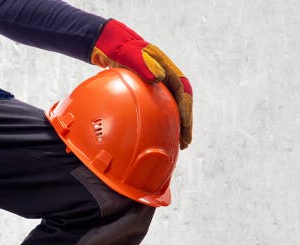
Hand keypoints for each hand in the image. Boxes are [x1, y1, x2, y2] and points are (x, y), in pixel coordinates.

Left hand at [91, 19, 192, 148]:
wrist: (113, 47)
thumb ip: (145, 65)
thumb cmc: (123, 51)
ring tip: (174, 143)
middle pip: (181, 104)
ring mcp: (158, 86)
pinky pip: (158, 108)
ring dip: (174, 124)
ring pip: (170, 107)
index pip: (183, 94)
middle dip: (185, 124)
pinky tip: (153, 133)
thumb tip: (159, 78)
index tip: (186, 129)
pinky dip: (159, 120)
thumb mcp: (132, 56)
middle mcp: (167, 80)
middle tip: (185, 143)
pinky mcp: (149, 91)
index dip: (186, 113)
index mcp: (168, 72)